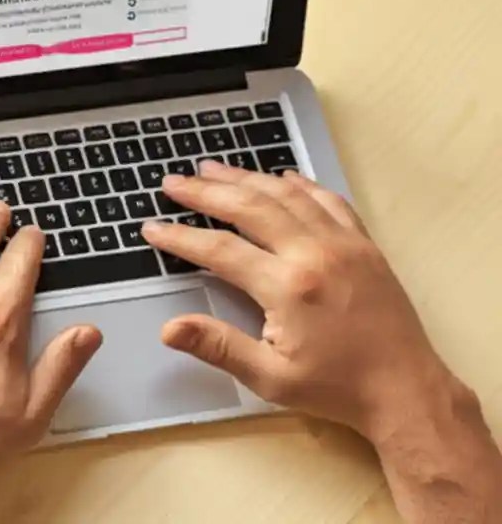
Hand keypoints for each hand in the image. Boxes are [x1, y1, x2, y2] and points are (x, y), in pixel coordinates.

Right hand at [142, 161, 456, 439]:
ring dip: (245, 177)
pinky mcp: (364, 245)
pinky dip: (300, 184)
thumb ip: (218, 346)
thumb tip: (169, 328)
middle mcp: (314, 253)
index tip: (152, 227)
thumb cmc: (335, 388)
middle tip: (173, 182)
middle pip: (249, 207)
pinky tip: (281, 177)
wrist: (405, 390)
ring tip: (212, 168)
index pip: (219, 249)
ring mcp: (343, 243)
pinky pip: (328, 200)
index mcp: (287, 287)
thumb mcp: (269, 377)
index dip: (180, 237)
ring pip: (286, 195)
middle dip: (206, 191)